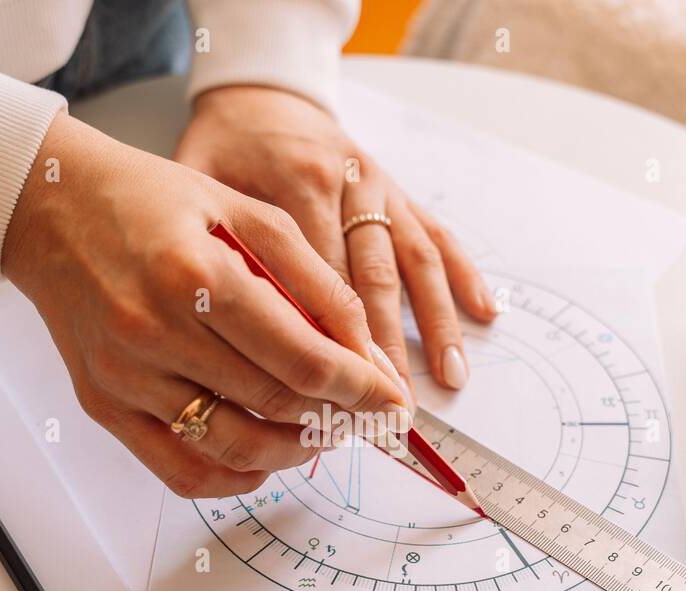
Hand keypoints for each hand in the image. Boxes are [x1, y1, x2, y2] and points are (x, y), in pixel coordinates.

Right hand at [2, 113, 412, 497]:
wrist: (49, 208)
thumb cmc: (152, 202)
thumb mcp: (244, 213)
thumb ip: (312, 279)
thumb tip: (364, 351)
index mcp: (194, 275)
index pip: (299, 356)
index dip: (358, 387)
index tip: (391, 400)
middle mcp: (153, 332)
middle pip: (274, 403)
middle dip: (336, 416)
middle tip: (363, 413)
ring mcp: (124, 377)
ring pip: (234, 447)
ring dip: (293, 451)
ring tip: (321, 432)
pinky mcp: (103, 406)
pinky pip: (179, 471)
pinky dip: (234, 478)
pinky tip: (264, 458)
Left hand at [176, 86, 498, 404]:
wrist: (263, 91)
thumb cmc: (227, 144)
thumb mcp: (201, 176)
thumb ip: (214, 238)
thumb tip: (222, 323)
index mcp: (300, 183)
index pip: (323, 276)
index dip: (336, 338)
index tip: (343, 392)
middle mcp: (351, 183)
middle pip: (374, 278)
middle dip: (389, 347)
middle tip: (394, 404)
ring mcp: (381, 188)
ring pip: (415, 261)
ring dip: (436, 322)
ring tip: (450, 376)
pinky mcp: (400, 190)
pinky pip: (437, 234)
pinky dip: (464, 274)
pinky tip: (484, 314)